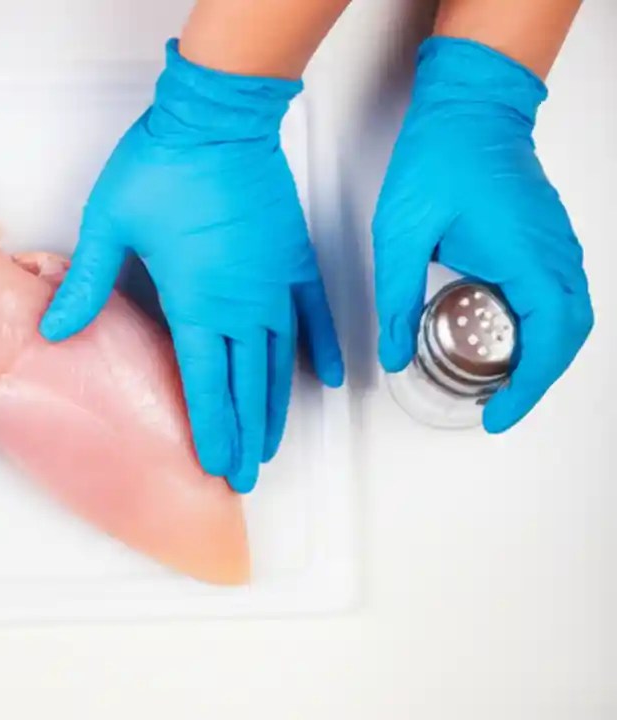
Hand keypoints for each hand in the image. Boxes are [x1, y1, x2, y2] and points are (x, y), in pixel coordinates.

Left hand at [40, 41, 343, 492]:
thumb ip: (85, 283)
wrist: (217, 117)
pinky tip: (330, 380)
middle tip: (245, 476)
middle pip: (248, 386)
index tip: (216, 467)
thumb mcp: (108, 224)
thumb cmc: (163, 165)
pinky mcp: (294, 257)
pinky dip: (322, 349)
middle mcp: (244, 304)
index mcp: (198, 302)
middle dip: (246, 437)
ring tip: (273, 446)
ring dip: (277, 407)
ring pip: (282, 362)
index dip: (213, 431)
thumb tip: (55, 328)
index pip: (207, 385)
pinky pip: (314, 315)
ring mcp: (275, 282)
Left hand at [373, 38, 592, 432]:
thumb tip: (392, 352)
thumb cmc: (440, 158)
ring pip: (567, 316)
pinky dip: (538, 327)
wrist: (468, 107)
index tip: (499, 416)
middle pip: (568, 335)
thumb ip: (395, 299)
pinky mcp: (545, 238)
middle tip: (498, 408)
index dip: (528, 388)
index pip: (549, 340)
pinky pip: (556, 294)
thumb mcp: (400, 235)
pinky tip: (499, 337)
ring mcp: (556, 245)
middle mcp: (554, 255)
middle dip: (538, 379)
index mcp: (527, 258)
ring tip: (498, 382)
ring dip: (541, 354)